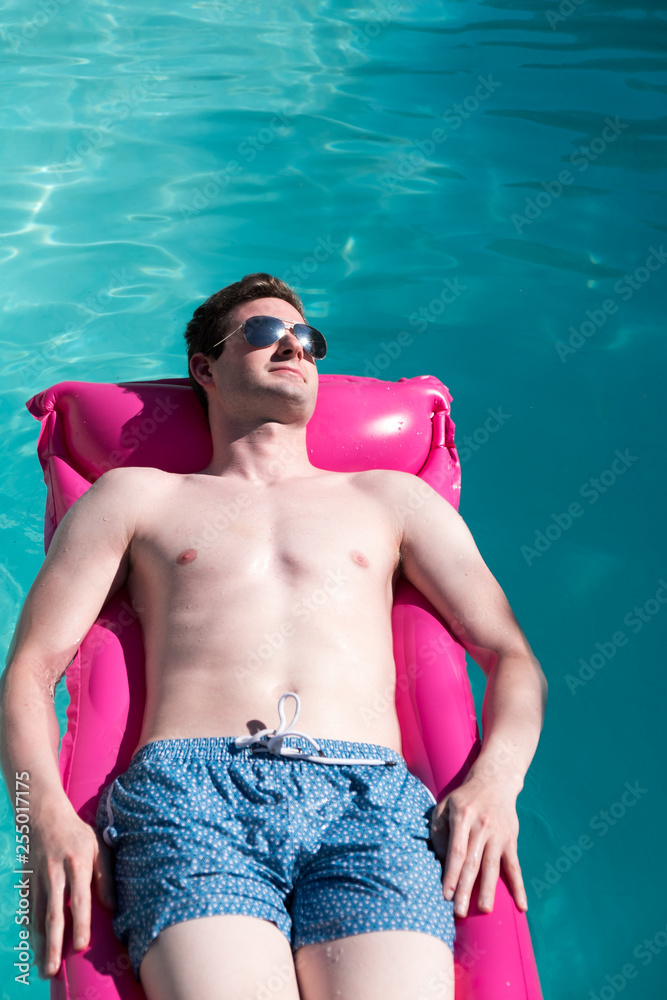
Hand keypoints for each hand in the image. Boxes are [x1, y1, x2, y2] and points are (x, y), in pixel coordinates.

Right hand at [30, 806, 115, 977]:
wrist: (46, 817)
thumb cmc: (78, 834)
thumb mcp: (98, 847)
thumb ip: (105, 877)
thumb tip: (112, 907)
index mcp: (77, 864)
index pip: (79, 900)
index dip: (80, 924)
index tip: (81, 946)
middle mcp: (56, 874)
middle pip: (54, 914)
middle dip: (53, 944)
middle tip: (53, 970)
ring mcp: (39, 879)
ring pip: (39, 916)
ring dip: (41, 943)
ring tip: (45, 966)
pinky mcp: (29, 882)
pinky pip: (31, 910)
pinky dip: (33, 929)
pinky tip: (37, 945)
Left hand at [429, 775, 527, 917]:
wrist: (495, 782)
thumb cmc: (465, 798)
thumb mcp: (445, 805)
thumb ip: (438, 830)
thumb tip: (439, 860)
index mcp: (463, 817)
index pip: (456, 850)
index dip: (451, 874)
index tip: (445, 894)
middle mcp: (481, 826)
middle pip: (473, 862)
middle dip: (465, 889)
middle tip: (459, 912)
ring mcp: (498, 835)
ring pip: (493, 866)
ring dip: (488, 890)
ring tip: (484, 910)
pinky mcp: (511, 841)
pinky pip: (515, 866)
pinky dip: (519, 887)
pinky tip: (522, 905)